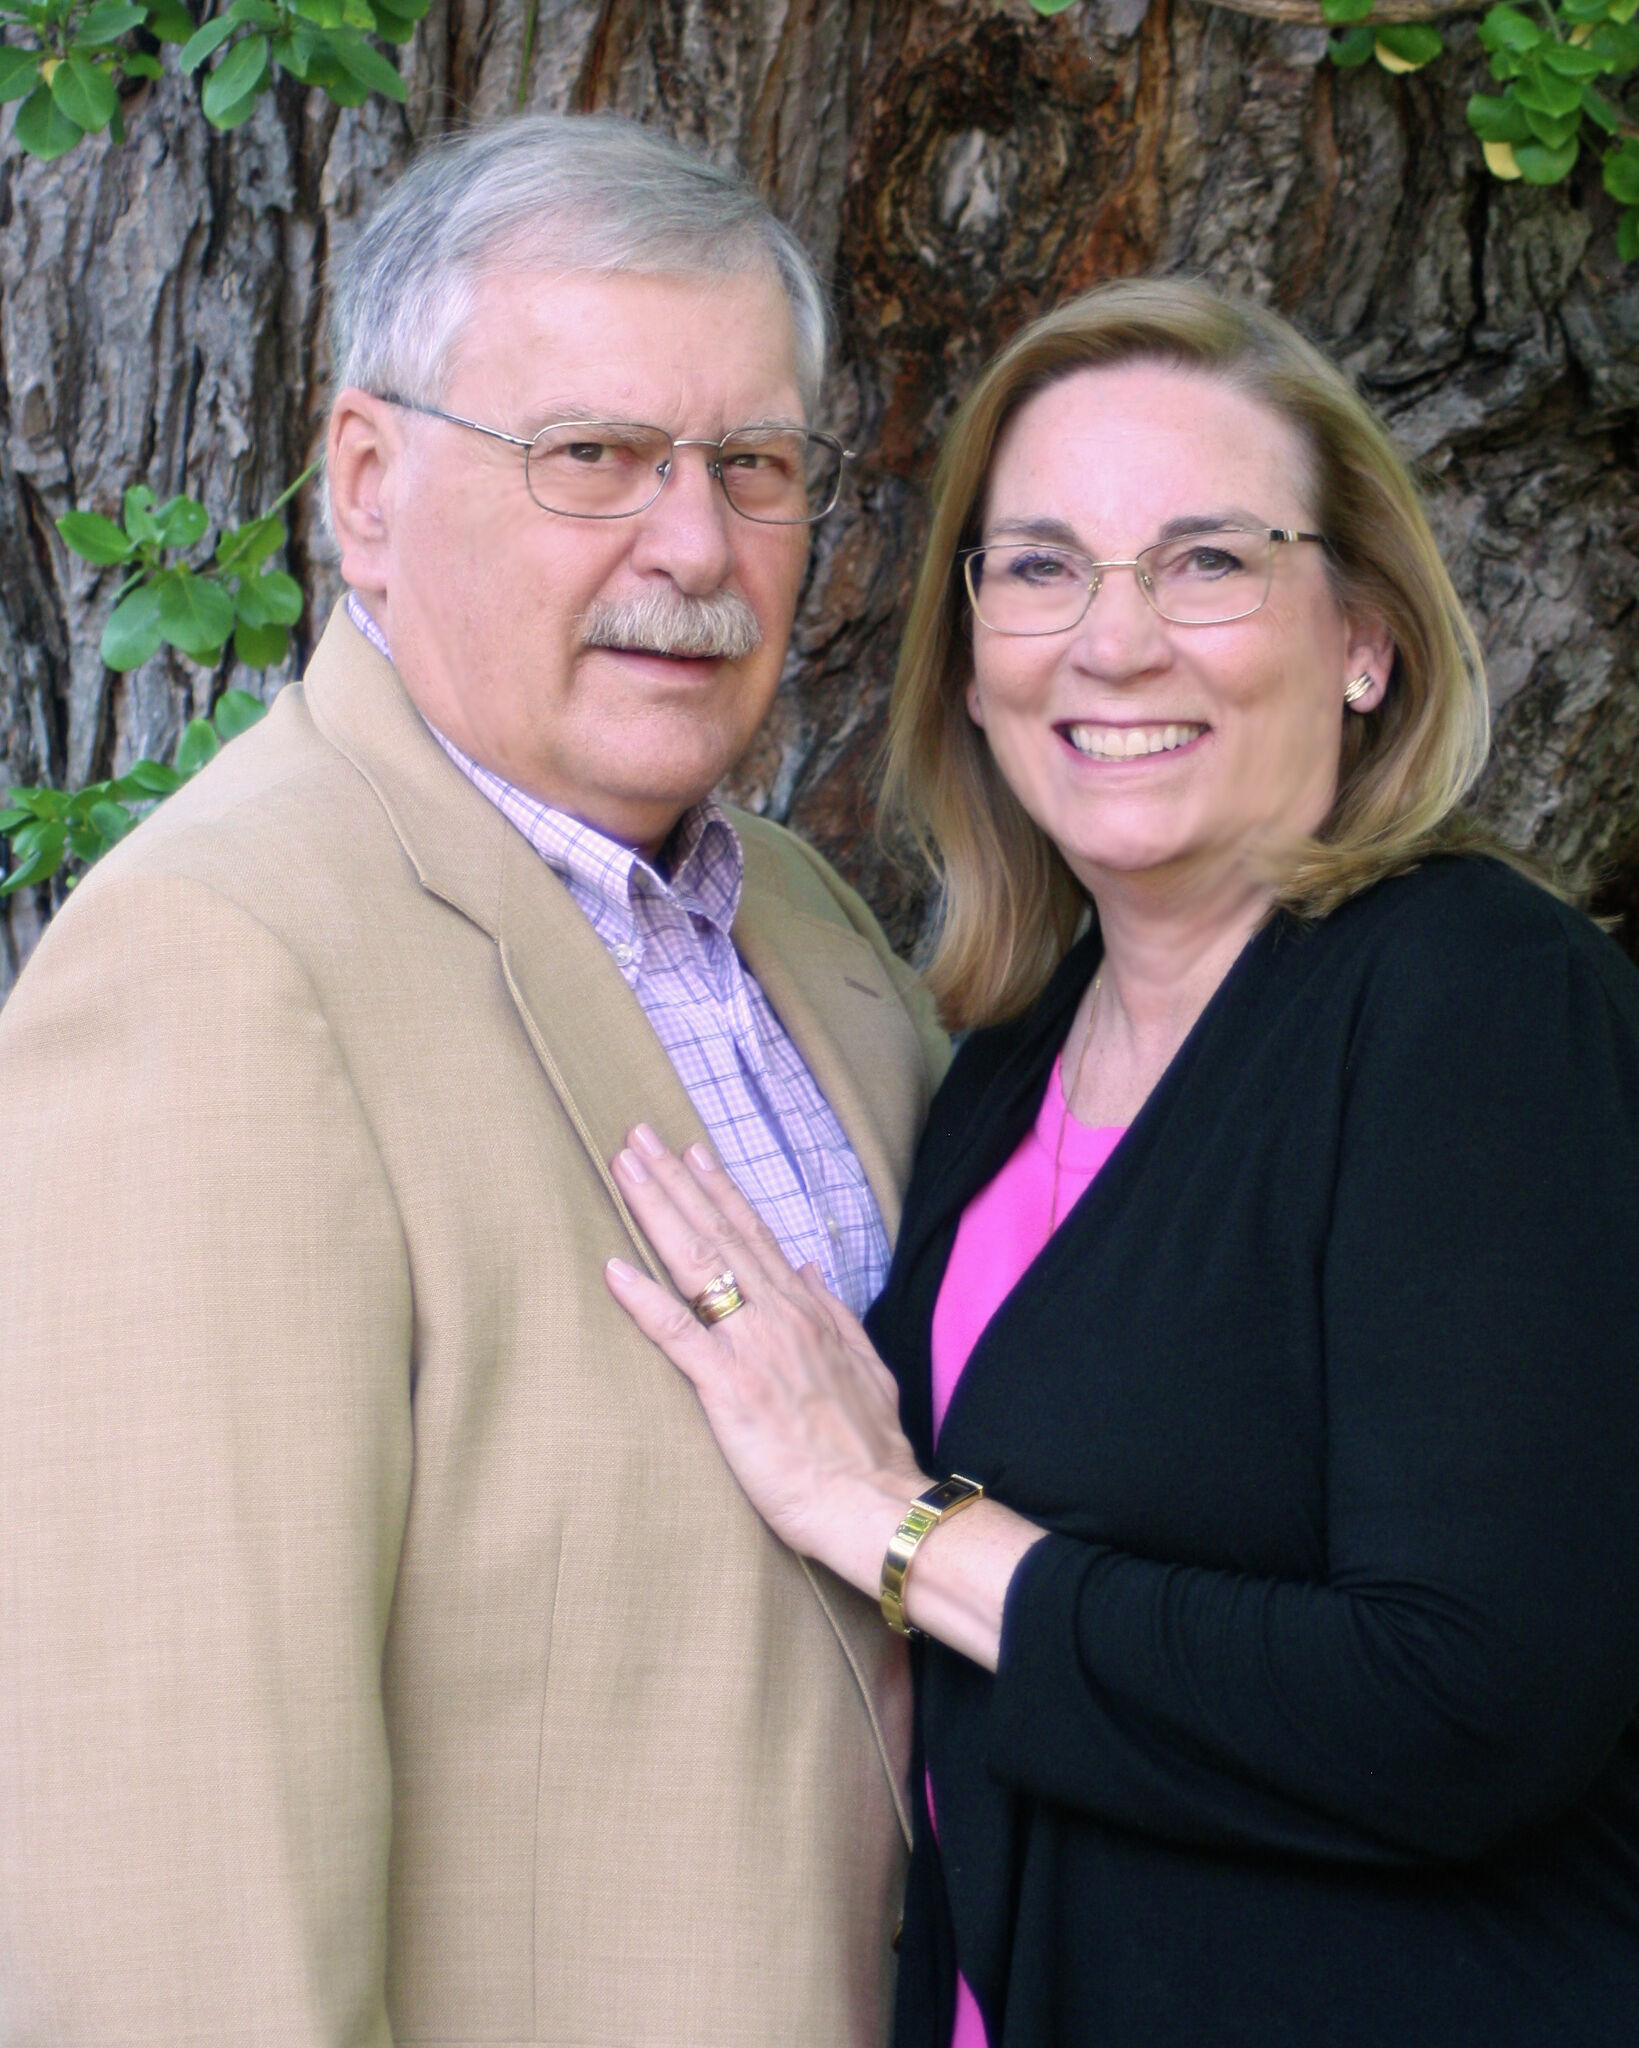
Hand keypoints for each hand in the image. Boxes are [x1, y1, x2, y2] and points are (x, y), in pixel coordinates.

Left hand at [604, 1125, 926, 1597]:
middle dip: (674, 1181)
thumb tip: (806, 1265)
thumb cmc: (869, 1447)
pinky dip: (643, 1300)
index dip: (718, 1190)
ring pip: (696, 1264)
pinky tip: (612, 1268)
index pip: (754, 1235)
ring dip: (657, 1211)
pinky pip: (678, 1336)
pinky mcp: (729, 1389)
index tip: (691, 1151)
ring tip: (625, 1168)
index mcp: (806, 1310)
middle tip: (637, 1136)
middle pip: (717, 1233)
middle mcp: (778, 1314)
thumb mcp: (865, 1364)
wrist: (874, 1502)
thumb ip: (833, 1310)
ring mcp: (752, 1348)